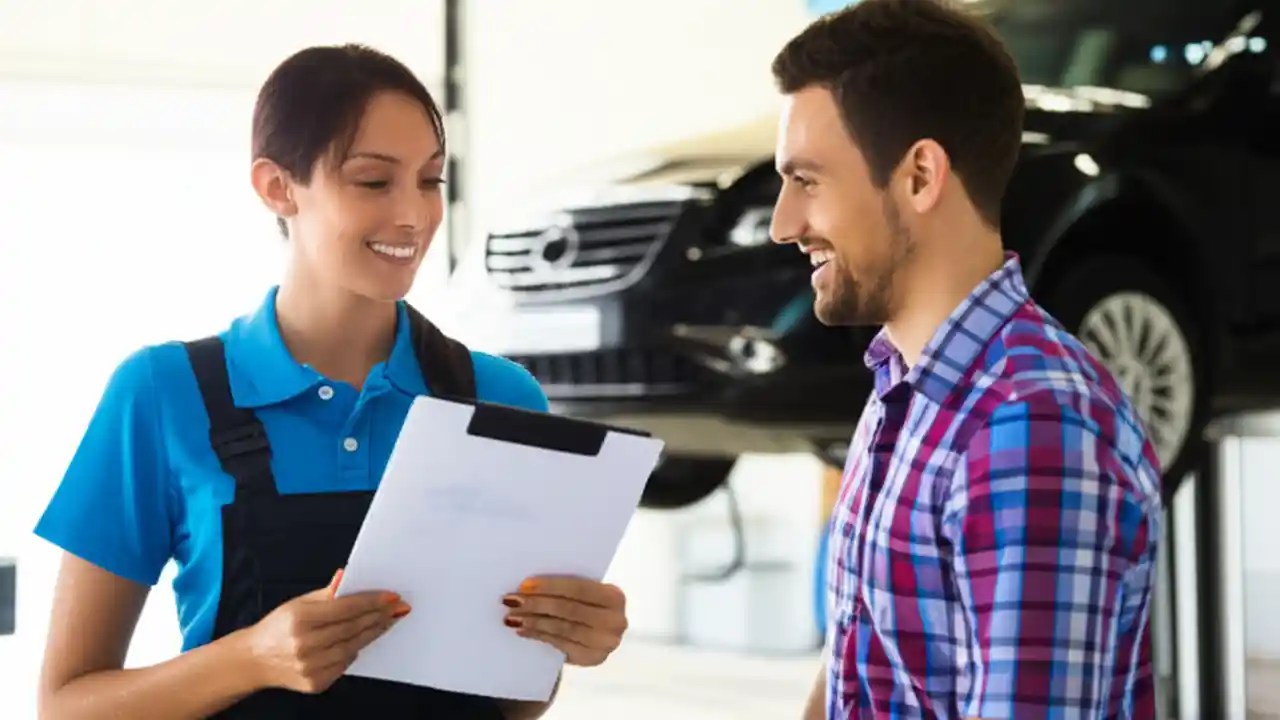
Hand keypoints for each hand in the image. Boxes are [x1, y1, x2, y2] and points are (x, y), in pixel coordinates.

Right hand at [239, 569, 410, 693]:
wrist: (254, 660)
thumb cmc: (277, 627)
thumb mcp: (298, 603)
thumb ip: (327, 594)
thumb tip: (348, 576)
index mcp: (300, 619)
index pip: (346, 608)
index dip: (372, 602)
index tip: (391, 596)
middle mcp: (305, 644)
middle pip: (352, 628)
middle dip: (378, 616)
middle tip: (396, 608)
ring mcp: (310, 666)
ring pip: (352, 647)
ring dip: (372, 633)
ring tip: (386, 622)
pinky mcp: (314, 682)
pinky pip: (344, 665)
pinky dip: (355, 652)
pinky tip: (362, 640)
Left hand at [501, 576, 627, 666]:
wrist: (595, 636)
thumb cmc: (585, 606)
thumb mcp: (585, 594)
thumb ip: (566, 588)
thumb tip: (528, 584)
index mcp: (615, 596)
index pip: (579, 588)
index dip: (550, 586)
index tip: (525, 584)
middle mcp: (615, 621)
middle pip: (570, 609)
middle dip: (538, 604)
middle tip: (512, 601)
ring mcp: (605, 643)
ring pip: (563, 628)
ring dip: (534, 621)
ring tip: (512, 616)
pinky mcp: (592, 659)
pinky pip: (560, 644)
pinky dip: (538, 636)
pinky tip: (523, 630)